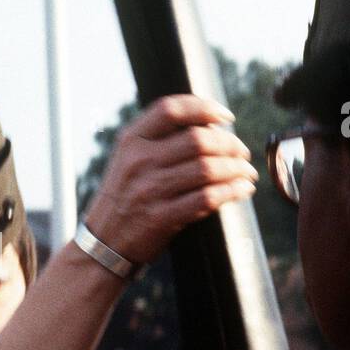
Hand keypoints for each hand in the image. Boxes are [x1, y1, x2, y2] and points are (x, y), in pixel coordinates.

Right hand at [82, 95, 256, 263]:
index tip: (226, 117)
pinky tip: (241, 190)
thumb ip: (158, 139)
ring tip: (246, 172)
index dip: (204, 108)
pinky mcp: (160, 218)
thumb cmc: (124, 196)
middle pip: (198, 139)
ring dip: (236, 169)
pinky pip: (207, 198)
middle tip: (242, 152)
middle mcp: (139, 161)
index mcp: (131, 140)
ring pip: (207, 168)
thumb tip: (210, 125)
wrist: (104, 241)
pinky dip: (231, 192)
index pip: (171, 110)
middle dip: (230, 143)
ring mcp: (149, 190)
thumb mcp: (129, 158)